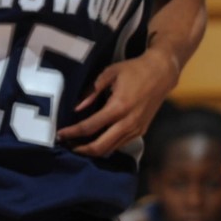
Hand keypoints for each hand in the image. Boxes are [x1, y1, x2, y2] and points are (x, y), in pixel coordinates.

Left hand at [57, 50, 180, 157]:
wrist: (162, 74)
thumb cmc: (134, 70)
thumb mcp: (110, 74)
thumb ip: (92, 91)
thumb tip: (77, 108)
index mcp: (118, 107)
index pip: (90, 127)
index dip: (72, 133)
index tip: (59, 134)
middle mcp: (128, 123)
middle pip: (100, 146)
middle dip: (82, 149)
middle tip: (68, 145)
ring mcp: (136, 130)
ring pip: (111, 149)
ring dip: (93, 150)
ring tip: (78, 145)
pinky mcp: (141, 131)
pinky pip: (120, 144)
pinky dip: (106, 146)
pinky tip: (96, 140)